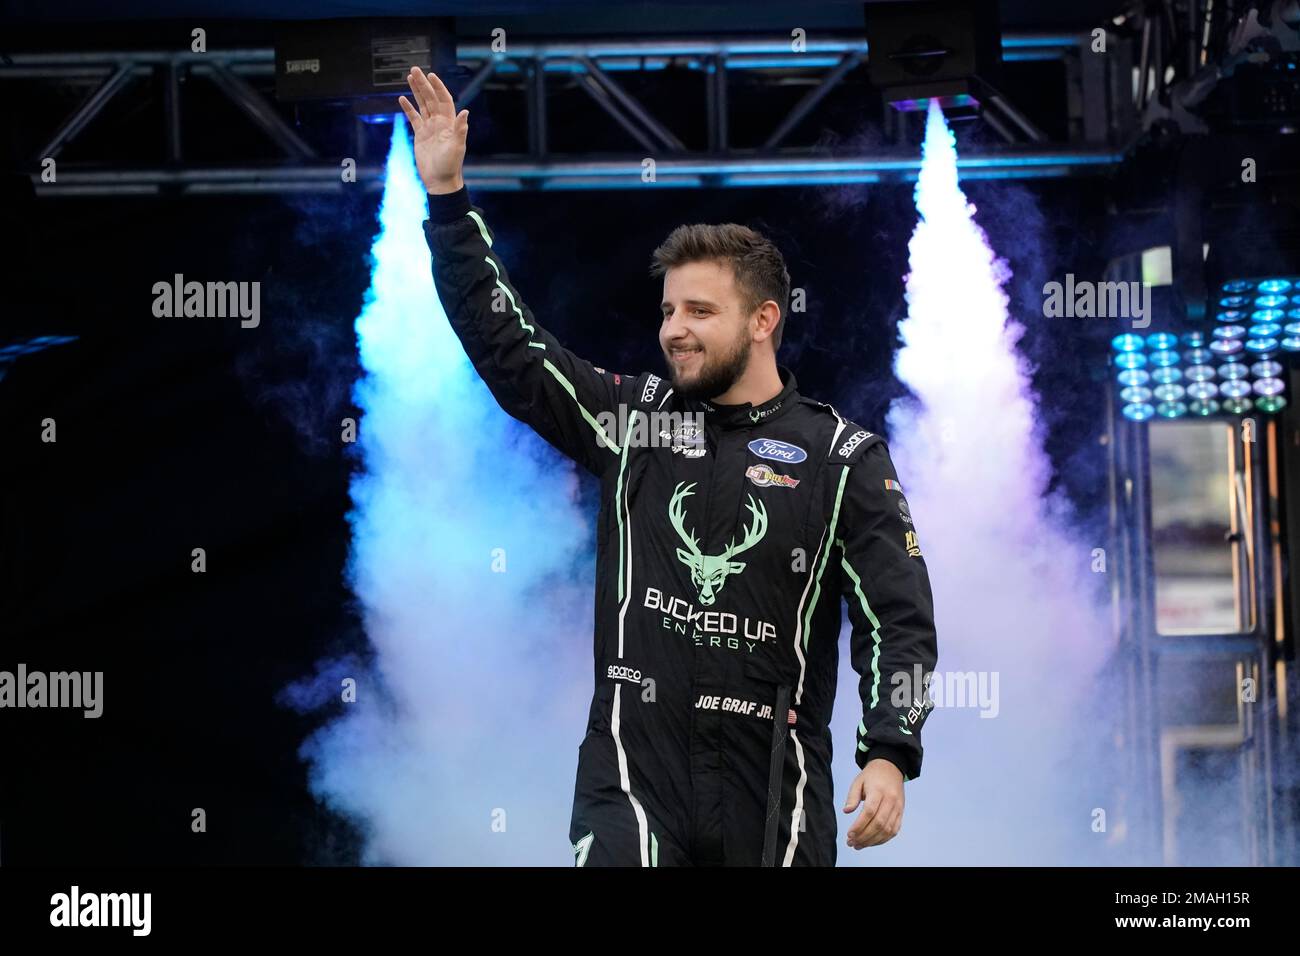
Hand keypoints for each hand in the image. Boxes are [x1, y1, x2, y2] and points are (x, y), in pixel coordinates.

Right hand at [398, 66, 467, 193]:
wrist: (440, 181)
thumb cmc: (450, 166)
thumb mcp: (457, 147)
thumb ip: (460, 129)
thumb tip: (466, 112)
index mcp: (449, 123)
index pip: (443, 99)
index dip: (438, 87)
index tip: (431, 75)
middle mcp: (440, 122)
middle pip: (430, 98)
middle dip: (423, 84)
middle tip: (414, 70)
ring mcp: (430, 128)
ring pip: (422, 105)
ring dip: (416, 91)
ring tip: (409, 77)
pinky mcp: (420, 135)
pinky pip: (413, 118)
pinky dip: (408, 108)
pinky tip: (402, 98)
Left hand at [843, 758, 904, 849]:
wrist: (890, 768)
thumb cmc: (871, 776)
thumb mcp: (858, 781)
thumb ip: (852, 796)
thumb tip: (846, 811)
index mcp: (878, 790)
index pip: (870, 812)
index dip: (859, 825)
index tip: (849, 834)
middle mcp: (891, 800)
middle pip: (879, 823)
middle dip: (864, 836)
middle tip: (851, 843)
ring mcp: (898, 807)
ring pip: (887, 830)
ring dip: (872, 841)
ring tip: (859, 845)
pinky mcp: (901, 813)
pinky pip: (894, 830)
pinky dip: (882, 839)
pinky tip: (871, 842)